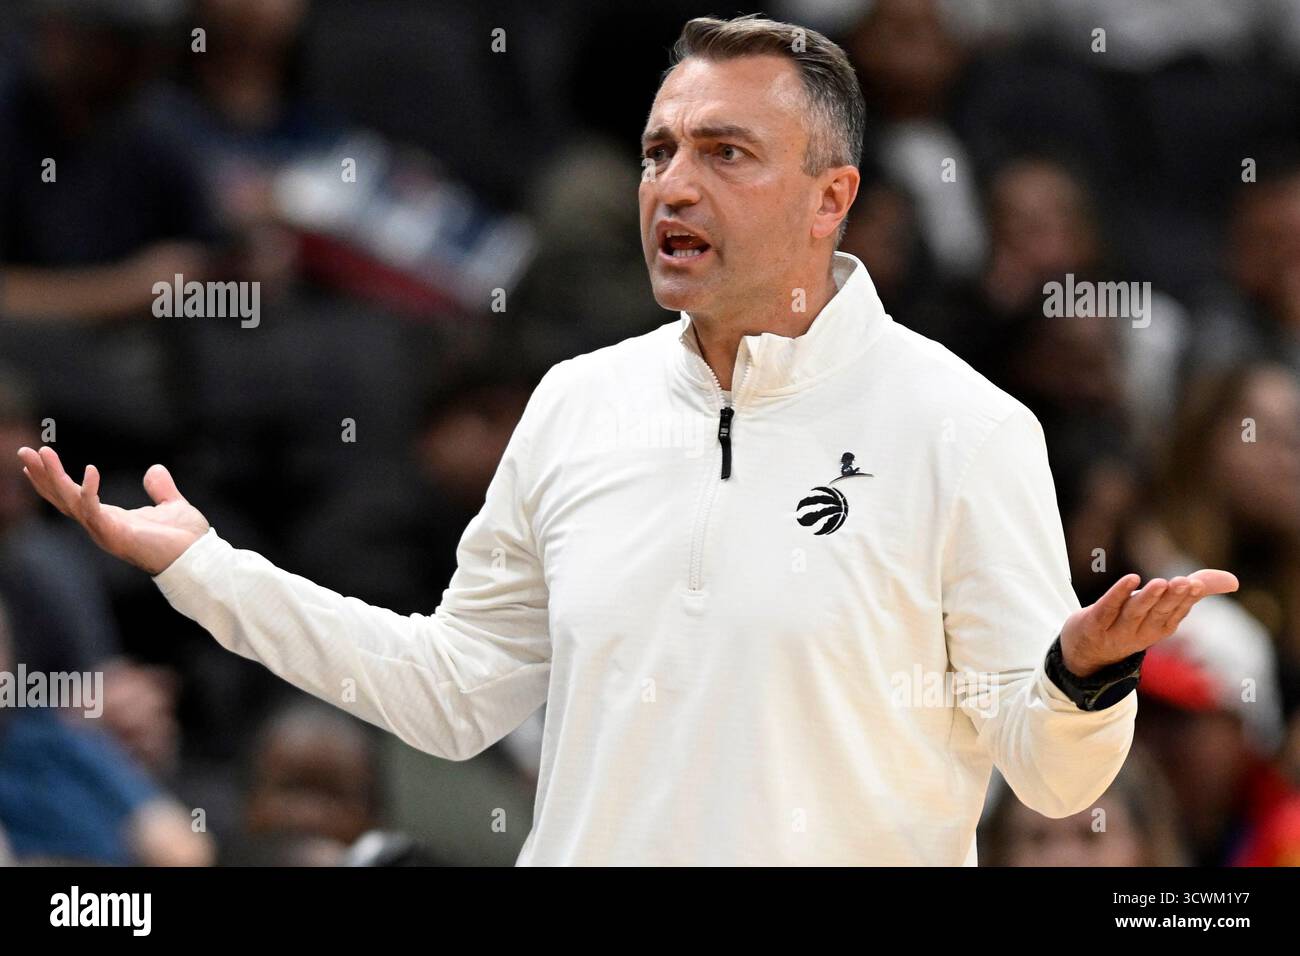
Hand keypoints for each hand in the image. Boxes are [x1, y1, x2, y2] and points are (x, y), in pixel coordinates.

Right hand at [16, 446, 208, 574]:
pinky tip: (90, 470)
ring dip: (53, 478)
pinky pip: (95, 512)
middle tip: (23, 451)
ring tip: (40, 454)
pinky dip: (89, 491)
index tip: (38, 458)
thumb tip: (154, 470)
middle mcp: (103, 526)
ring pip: (70, 502)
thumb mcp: (172, 505)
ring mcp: (107, 532)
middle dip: (42, 476)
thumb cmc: (187, 539)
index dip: (54, 480)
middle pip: (62, 499)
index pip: (73, 497)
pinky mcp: (117, 536)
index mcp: (111, 518)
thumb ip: (161, 488)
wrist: (202, 558)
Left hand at [1060, 570, 1238, 676]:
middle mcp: (1141, 632)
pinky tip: (1131, 580)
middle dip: (1173, 599)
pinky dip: (1118, 594)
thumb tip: (1234, 581)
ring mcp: (1116, 629)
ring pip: (1134, 613)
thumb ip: (1193, 591)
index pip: (1176, 613)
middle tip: (1186, 582)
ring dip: (1148, 598)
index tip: (1197, 583)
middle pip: (1158, 614)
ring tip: (1160, 583)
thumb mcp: (1161, 608)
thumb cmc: (1129, 621)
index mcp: (1160, 629)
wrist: (1084, 649)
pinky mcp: (1094, 622)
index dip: (1186, 599)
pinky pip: (1108, 608)